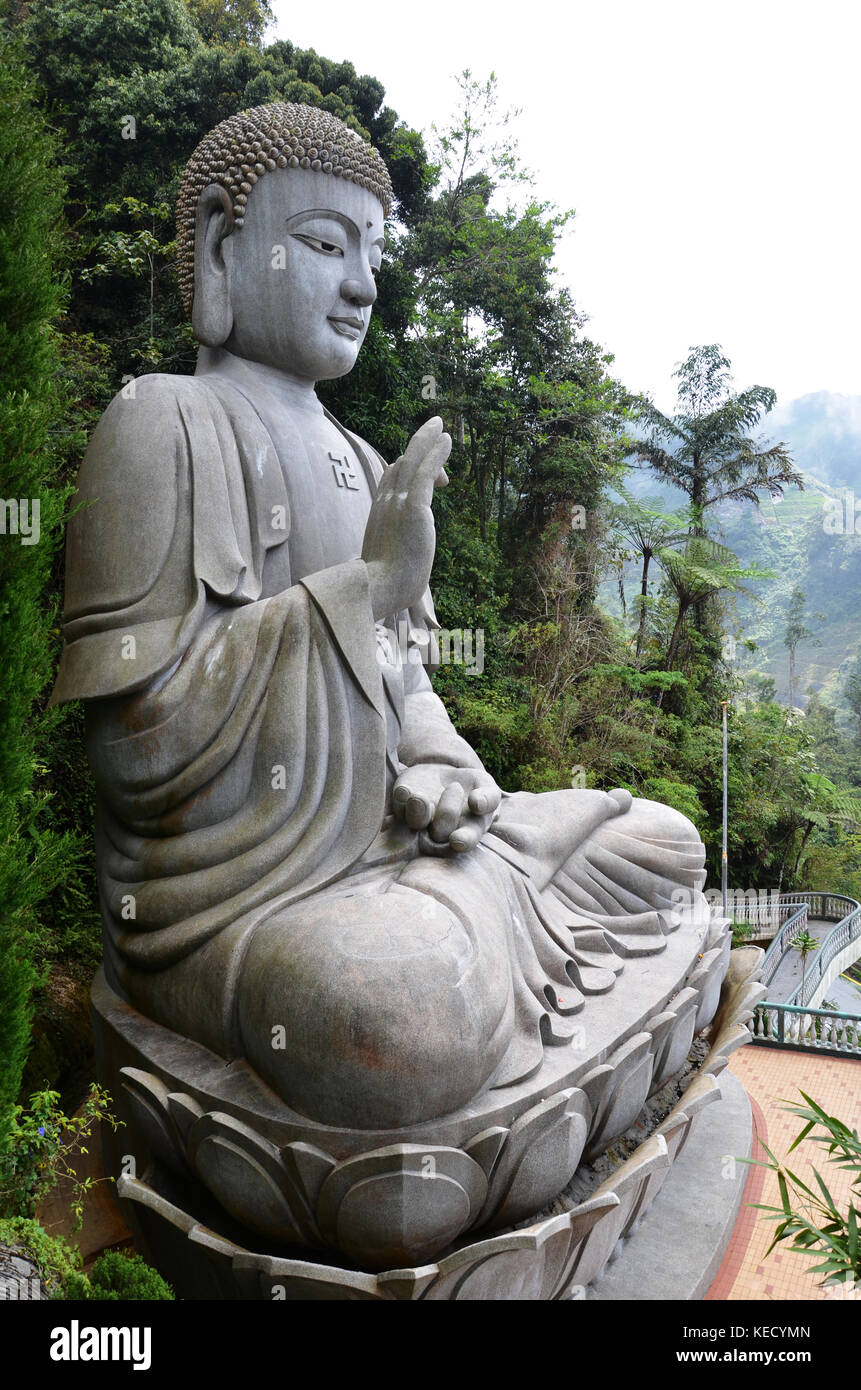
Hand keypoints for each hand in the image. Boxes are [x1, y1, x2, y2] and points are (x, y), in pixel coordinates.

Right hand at [362, 417, 449, 620]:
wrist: (379, 590)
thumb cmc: (385, 586)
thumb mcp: (388, 565)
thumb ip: (395, 557)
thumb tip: (403, 575)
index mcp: (379, 514)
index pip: (391, 479)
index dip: (408, 469)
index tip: (434, 476)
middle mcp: (385, 503)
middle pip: (400, 463)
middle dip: (419, 444)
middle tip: (434, 427)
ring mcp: (397, 504)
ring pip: (411, 461)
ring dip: (427, 441)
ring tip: (442, 426)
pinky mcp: (413, 509)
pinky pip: (425, 472)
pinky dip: (436, 454)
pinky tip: (447, 440)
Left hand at [392, 764, 501, 853]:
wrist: (446, 774)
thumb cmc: (472, 786)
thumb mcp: (486, 786)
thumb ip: (489, 796)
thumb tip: (476, 804)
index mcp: (467, 830)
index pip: (467, 840)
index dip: (464, 840)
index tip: (458, 838)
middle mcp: (441, 831)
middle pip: (441, 831)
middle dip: (447, 812)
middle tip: (455, 787)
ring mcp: (420, 819)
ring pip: (416, 821)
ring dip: (418, 811)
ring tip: (420, 797)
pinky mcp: (402, 805)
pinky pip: (398, 804)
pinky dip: (401, 798)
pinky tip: (405, 790)